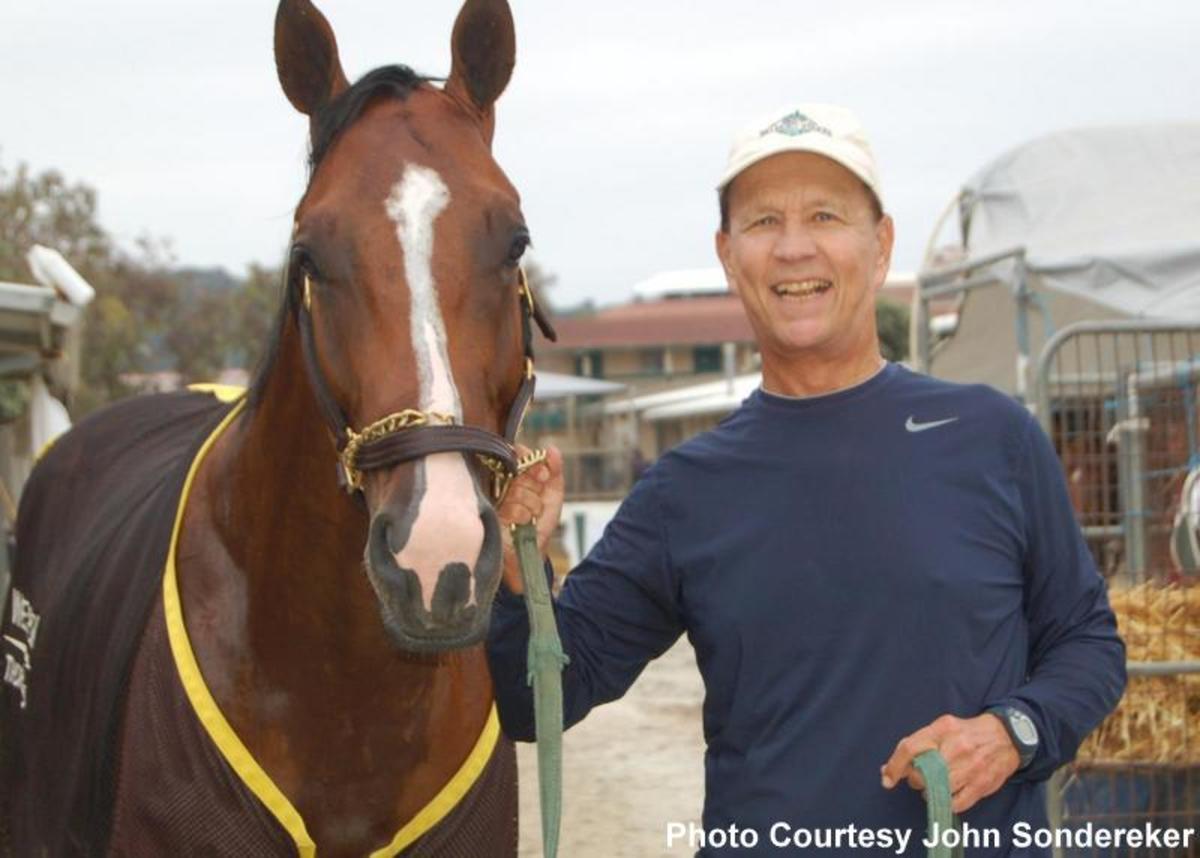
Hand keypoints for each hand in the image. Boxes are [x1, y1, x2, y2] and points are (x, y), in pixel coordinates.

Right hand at [496, 445, 563, 593]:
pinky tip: (523, 524)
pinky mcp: (491, 514)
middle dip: (536, 488)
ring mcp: (494, 497)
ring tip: (531, 517)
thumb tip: (551, 448)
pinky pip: (513, 508)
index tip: (544, 475)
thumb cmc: (541, 522)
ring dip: (533, 506)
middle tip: (539, 502)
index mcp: (517, 474)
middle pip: (519, 472)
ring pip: (518, 491)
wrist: (533, 549)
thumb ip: (555, 470)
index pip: (519, 453)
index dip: (532, 461)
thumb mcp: (553, 494)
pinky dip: (525, 517)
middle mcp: (503, 482)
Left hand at [880, 713, 1019, 813]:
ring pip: (937, 791)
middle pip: (922, 774)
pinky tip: (947, 795)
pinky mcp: (982, 785)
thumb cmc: (967, 733)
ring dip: (929, 792)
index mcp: (942, 729)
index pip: (910, 748)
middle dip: (915, 780)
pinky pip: (956, 804)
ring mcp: (971, 767)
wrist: (1006, 736)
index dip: (895, 766)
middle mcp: (957, 747)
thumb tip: (888, 769)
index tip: (887, 779)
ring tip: (934, 785)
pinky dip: (947, 802)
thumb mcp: (941, 728)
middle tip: (921, 777)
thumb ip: (916, 745)